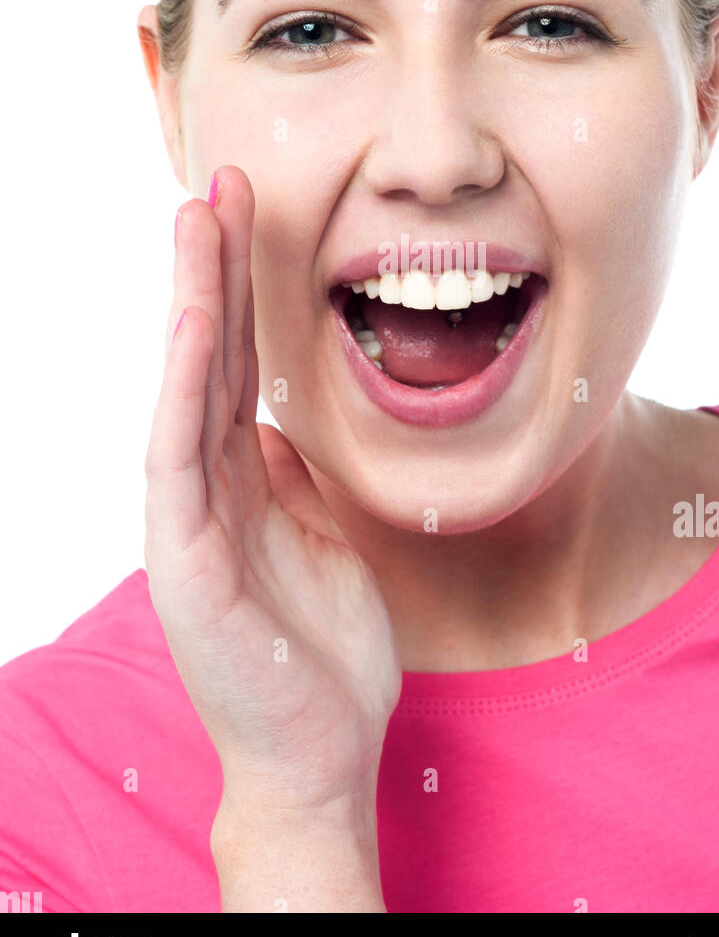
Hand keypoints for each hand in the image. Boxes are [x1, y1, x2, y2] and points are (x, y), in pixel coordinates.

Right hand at [144, 165, 401, 821]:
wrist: (320, 754)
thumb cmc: (320, 651)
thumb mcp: (315, 536)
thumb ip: (285, 477)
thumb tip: (272, 421)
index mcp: (237, 479)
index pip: (233, 363)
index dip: (241, 287)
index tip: (253, 210)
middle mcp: (203, 488)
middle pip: (205, 356)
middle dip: (213, 267)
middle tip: (222, 181)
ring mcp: (187, 522)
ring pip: (183, 388)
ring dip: (189, 299)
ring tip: (197, 217)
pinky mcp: (185, 562)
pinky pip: (179, 459)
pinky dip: (180, 386)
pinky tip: (188, 321)